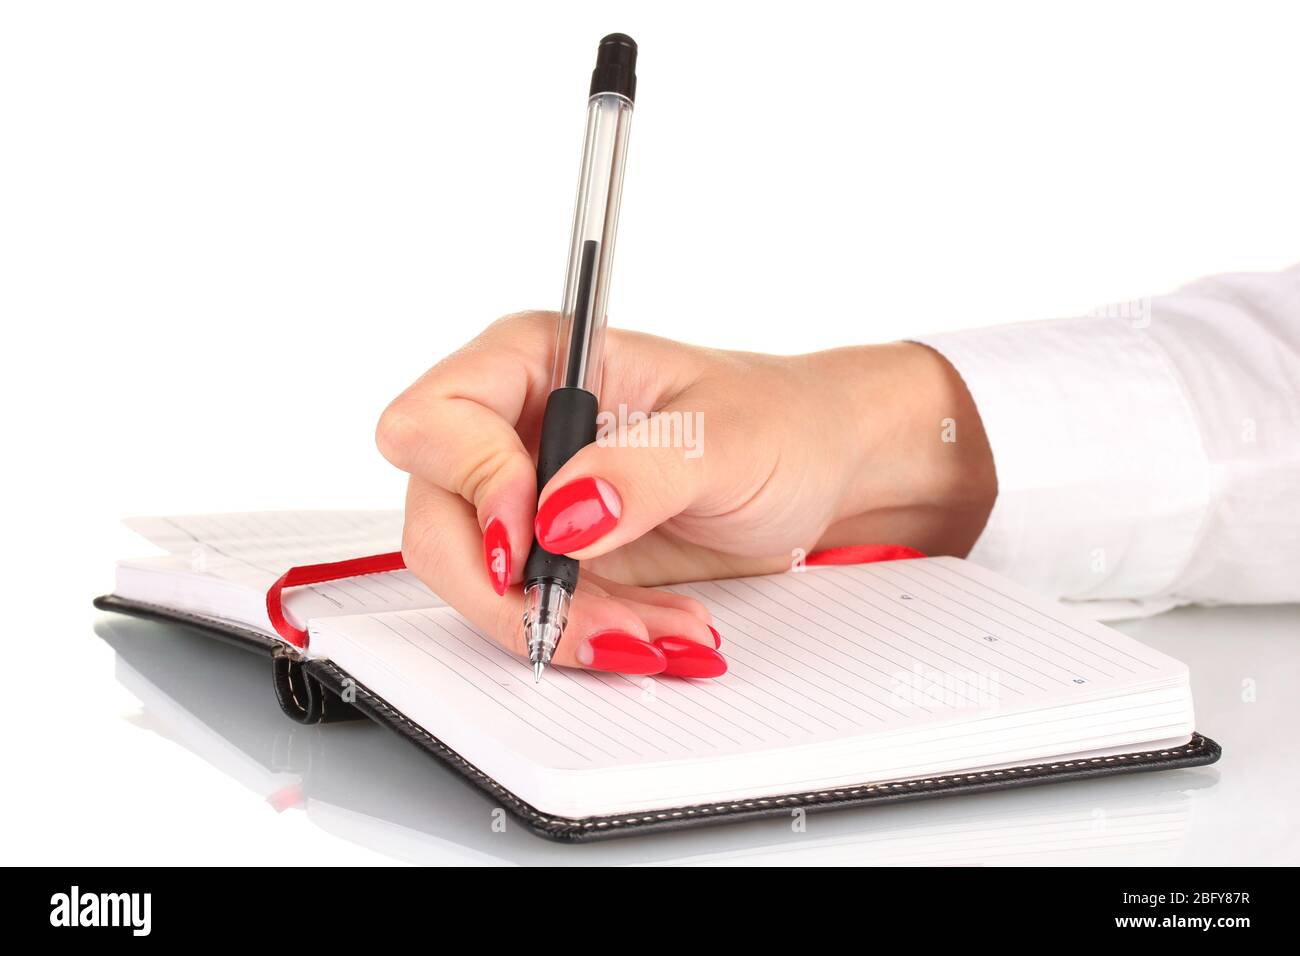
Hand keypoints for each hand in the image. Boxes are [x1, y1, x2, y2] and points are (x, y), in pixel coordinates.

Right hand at [376, 312, 994, 676]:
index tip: (532, 535)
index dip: (470, 483)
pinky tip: (656, 630)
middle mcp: (517, 430)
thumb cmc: (781, 420)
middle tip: (594, 621)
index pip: (434, 421)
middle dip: (511, 591)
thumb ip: (641, 470)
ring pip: (482, 585)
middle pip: (438, 521)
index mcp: (537, 362)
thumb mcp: (725, 436)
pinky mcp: (556, 559)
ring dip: (562, 625)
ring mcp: (530, 500)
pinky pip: (534, 616)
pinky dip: (590, 638)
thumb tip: (560, 516)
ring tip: (657, 630)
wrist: (821, 472)